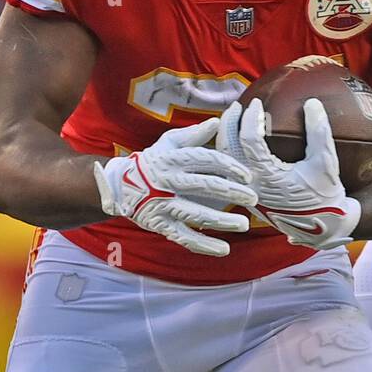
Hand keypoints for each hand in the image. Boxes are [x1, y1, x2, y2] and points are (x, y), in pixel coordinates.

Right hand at [93, 119, 255, 255]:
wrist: (119, 185)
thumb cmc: (153, 161)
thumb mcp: (169, 143)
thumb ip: (194, 135)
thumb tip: (218, 122)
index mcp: (173, 159)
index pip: (205, 159)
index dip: (229, 166)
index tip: (247, 175)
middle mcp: (168, 181)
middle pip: (204, 186)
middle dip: (231, 192)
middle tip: (253, 198)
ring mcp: (162, 204)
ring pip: (195, 214)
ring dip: (221, 221)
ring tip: (243, 224)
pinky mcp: (159, 224)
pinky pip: (183, 237)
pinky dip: (203, 245)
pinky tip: (224, 249)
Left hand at [218, 98, 359, 248]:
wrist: (323, 229)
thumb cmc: (325, 196)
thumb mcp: (326, 162)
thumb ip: (319, 132)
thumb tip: (312, 102)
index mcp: (267, 178)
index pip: (249, 140)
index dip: (250, 117)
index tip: (257, 103)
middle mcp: (250, 187)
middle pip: (227, 149)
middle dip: (229, 123)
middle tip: (237, 105)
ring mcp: (246, 194)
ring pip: (225, 162)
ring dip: (226, 138)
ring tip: (233, 120)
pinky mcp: (248, 198)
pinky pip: (230, 172)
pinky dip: (230, 154)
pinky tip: (238, 143)